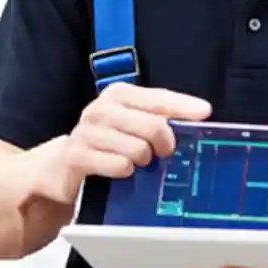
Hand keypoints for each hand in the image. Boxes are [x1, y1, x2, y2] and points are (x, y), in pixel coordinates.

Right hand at [43, 82, 210, 204]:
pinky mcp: (78, 156)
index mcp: (119, 95)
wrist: (63, 166)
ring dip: (142, 161)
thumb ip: (161, 118)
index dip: (183, 105)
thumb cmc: (108, 144)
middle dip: (165, 144)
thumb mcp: (132, 125)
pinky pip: (120, 166)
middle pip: (154, 126)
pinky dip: (125, 172)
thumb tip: (201, 114)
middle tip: (162, 153)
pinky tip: (119, 171)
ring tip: (135, 162)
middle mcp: (101, 108)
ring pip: (138, 149)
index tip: (204, 112)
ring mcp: (87, 131)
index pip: (159, 98)